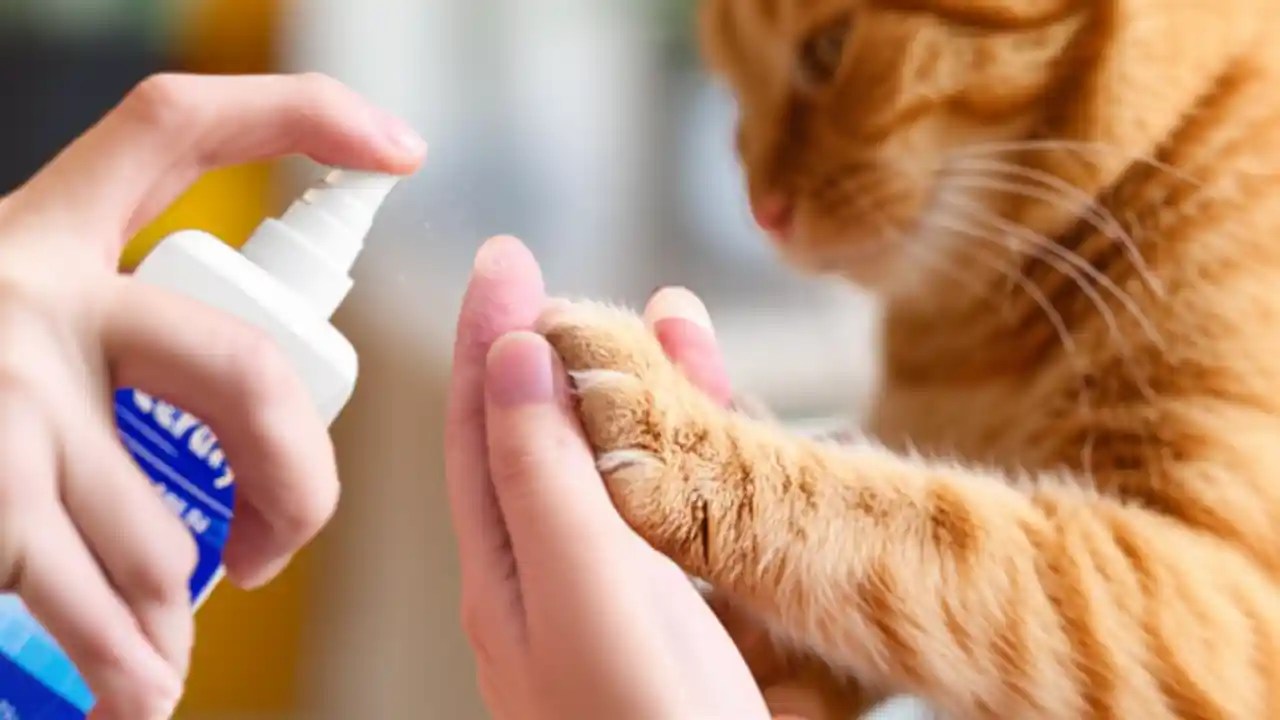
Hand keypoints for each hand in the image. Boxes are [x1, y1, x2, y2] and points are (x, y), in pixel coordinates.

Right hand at [0, 73, 424, 718]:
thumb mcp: (28, 336)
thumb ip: (125, 364)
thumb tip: (219, 511)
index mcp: (53, 231)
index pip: (183, 130)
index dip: (300, 113)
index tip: (399, 144)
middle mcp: (28, 286)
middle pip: (243, 369)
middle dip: (298, 478)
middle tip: (275, 548)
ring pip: (159, 520)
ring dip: (175, 613)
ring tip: (162, 665)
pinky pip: (89, 588)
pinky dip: (121, 659)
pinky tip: (130, 688)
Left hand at [445, 236, 769, 719]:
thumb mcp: (579, 588)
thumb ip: (543, 473)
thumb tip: (510, 356)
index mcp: (504, 564)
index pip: (480, 422)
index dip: (486, 335)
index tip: (501, 254)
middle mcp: (545, 570)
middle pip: (536, 433)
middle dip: (546, 347)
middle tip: (555, 273)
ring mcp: (609, 591)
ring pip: (608, 463)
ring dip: (624, 388)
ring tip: (658, 322)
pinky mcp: (670, 612)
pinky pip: (667, 504)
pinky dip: (684, 449)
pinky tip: (710, 423)